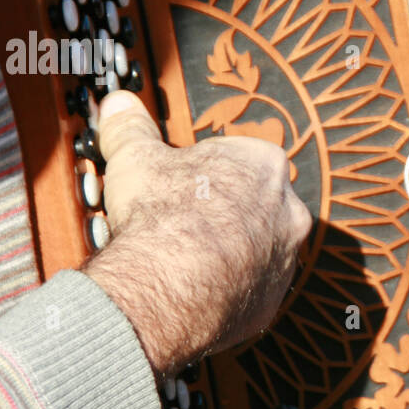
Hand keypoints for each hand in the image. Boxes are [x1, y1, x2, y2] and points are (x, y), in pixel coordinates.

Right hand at [83, 90, 312, 374]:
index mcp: (264, 164)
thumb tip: (120, 105)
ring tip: (186, 263)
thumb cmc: (162, 214)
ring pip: (257, 253)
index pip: (239, 161)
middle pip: (254, 207)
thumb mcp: (136, 156)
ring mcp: (284, 261)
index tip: (182, 186)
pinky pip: (248, 295)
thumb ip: (130, 127)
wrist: (170, 284)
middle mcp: (289, 212)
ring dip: (229, 257)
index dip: (204, 174)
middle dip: (221, 216)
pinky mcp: (271, 303)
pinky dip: (226, 294)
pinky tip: (195, 293)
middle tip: (183, 225)